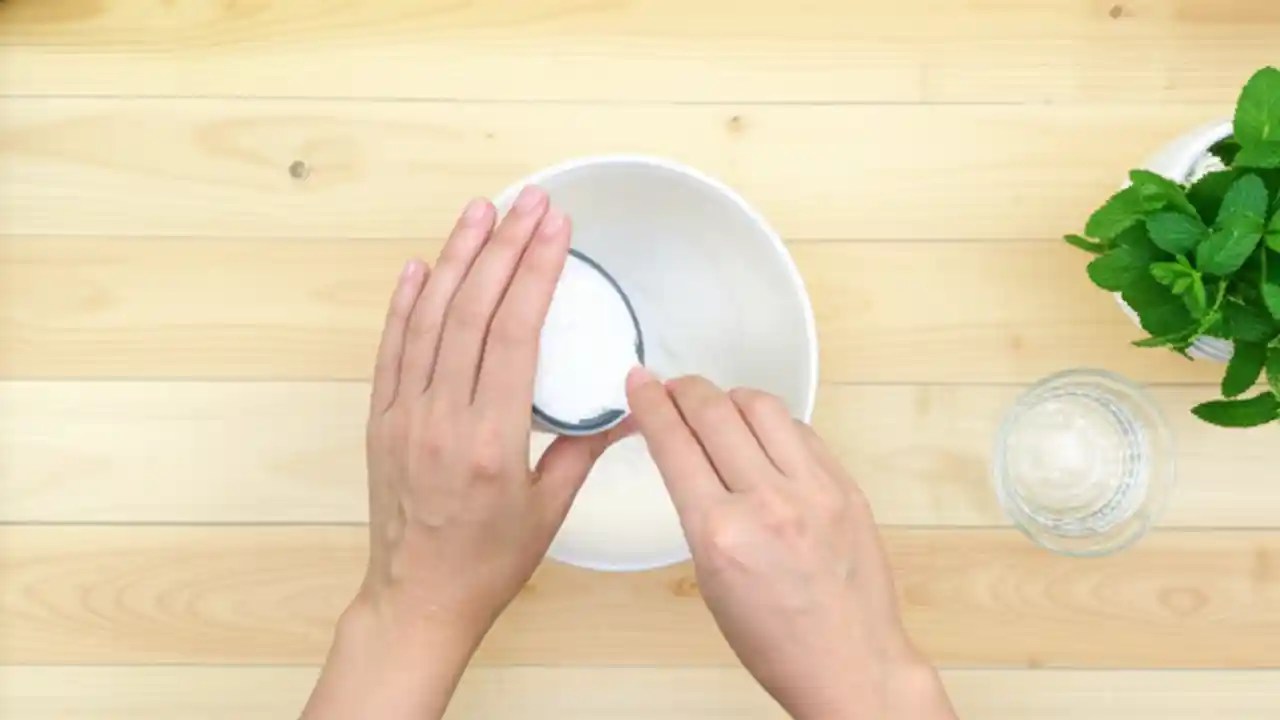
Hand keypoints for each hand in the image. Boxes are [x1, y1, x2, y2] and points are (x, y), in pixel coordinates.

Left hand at [304, 189, 619, 719]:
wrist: (417, 600)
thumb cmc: (488, 563)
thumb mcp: (550, 509)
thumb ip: (586, 449)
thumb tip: (633, 407)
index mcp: (493, 439)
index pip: (515, 333)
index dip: (535, 272)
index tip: (554, 228)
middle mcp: (443, 418)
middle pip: (473, 311)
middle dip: (503, 247)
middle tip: (528, 202)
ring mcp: (404, 415)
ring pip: (429, 318)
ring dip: (455, 258)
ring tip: (479, 211)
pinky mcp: (380, 420)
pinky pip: (392, 348)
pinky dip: (405, 303)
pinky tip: (421, 266)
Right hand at [626, 370, 955, 719]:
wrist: (850, 663)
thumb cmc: (774, 639)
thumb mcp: (710, 579)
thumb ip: (699, 511)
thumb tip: (686, 453)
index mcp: (720, 533)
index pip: (673, 443)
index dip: (650, 403)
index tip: (639, 382)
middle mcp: (767, 502)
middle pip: (714, 411)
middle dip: (684, 389)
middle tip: (672, 386)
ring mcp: (813, 489)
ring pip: (761, 406)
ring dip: (730, 398)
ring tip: (718, 408)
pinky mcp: (845, 486)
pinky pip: (801, 431)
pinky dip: (773, 424)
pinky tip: (763, 437)